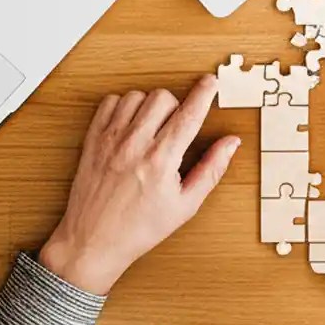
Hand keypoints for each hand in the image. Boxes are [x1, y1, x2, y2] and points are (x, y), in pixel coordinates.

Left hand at [39, 75, 239, 293]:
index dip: (204, 93)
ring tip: (152, 128)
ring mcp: (110, 140)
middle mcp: (134, 145)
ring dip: (150, 105)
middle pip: (163, 97)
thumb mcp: (185, 206)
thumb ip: (211, 170)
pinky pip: (110, 103)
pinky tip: (131, 126)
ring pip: (137, 96)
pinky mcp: (93, 140)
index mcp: (161, 161)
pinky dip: (123, 106)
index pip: (189, 114)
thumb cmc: (140, 229)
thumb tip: (231, 143)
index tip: (211, 82)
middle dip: (177, 105)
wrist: (93, 242)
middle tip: (176, 127)